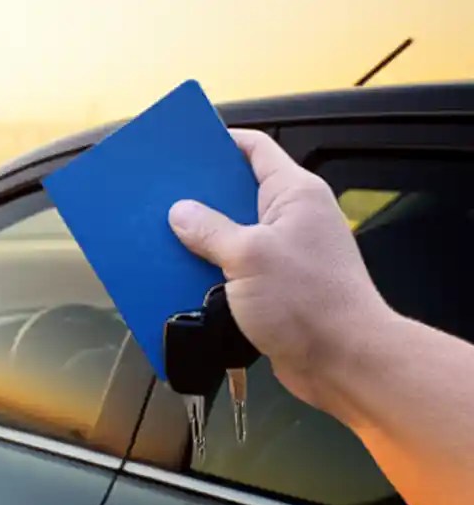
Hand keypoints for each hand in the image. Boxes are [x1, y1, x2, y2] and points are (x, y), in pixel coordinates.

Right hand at [167, 129, 393, 414]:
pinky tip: (182, 279)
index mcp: (294, 194)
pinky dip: (209, 272)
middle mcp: (292, 219)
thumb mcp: (247, 256)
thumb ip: (209, 230)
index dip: (219, 143)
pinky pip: (235, 269)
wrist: (344, 361)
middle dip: (199, 197)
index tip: (183, 149)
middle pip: (237, 193)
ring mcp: (286, 254)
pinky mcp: (277, 287)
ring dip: (200, 240)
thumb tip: (181, 212)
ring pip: (232, 234)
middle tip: (161, 199)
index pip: (254, 149)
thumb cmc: (310, 302)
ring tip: (163, 241)